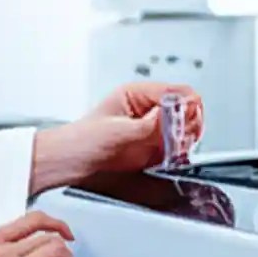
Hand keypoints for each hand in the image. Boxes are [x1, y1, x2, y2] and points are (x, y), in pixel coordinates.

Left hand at [29, 82, 203, 195]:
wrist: (68, 164)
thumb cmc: (81, 141)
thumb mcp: (117, 131)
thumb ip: (149, 125)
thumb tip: (175, 114)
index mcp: (138, 94)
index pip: (180, 92)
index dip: (188, 108)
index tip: (185, 124)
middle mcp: (148, 109)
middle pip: (189, 111)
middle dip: (188, 127)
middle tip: (177, 141)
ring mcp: (152, 129)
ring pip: (187, 130)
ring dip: (184, 142)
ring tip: (169, 151)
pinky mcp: (152, 148)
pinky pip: (177, 149)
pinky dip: (177, 155)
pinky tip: (165, 160)